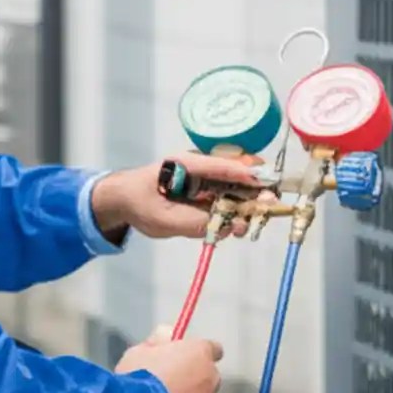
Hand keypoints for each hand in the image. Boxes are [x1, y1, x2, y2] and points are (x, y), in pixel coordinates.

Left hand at [91, 153, 266, 240]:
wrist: (124, 199)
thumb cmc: (138, 202)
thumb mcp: (161, 218)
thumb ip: (191, 222)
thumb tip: (224, 226)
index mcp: (187, 164)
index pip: (222, 166)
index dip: (246, 175)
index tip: (265, 185)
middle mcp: (201, 169)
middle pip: (237, 176)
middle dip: (254, 192)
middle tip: (268, 207)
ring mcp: (205, 182)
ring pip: (235, 191)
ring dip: (246, 207)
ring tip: (244, 227)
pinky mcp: (206, 195)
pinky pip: (227, 203)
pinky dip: (236, 214)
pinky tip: (233, 227)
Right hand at [115, 333, 222, 392]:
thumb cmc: (138, 379)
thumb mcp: (140, 351)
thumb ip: (158, 341)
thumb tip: (167, 334)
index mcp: (200, 354)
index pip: (212, 348)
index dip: (196, 352)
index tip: (182, 356)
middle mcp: (210, 378)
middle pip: (206, 375)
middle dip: (192, 378)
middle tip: (166, 382)